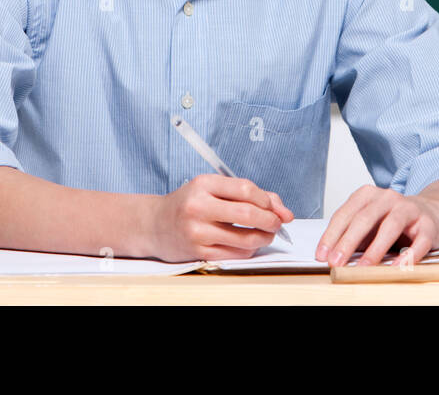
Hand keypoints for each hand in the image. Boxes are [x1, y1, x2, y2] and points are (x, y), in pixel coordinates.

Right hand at [147, 174, 293, 262]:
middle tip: (277, 223)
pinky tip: (249, 244)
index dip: (267, 200)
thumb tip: (284, 211)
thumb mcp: (212, 189)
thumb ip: (249, 195)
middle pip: (248, 214)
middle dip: (271, 220)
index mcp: (204, 184)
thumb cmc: (189, 204)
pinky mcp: (198, 252)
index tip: (274, 207)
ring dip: (264, 238)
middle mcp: (199, 207)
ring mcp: (197, 231)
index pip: (246, 189)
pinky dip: (249, 250)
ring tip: (266, 234)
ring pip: (245, 238)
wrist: (155, 225)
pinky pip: (236, 254)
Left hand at [315, 184, 438, 266]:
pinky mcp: (428, 225)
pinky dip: (408, 256)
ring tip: (363, 268)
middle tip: (336, 263)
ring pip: (391, 226)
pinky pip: (418, 241)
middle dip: (347, 242)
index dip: (331, 236)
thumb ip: (352, 235)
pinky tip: (397, 267)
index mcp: (368, 194)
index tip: (321, 255)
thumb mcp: (368, 223)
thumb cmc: (391, 221)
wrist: (429, 214)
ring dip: (375, 249)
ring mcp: (409, 209)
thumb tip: (332, 256)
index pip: (345, 214)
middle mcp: (388, 198)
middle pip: (365, 219)